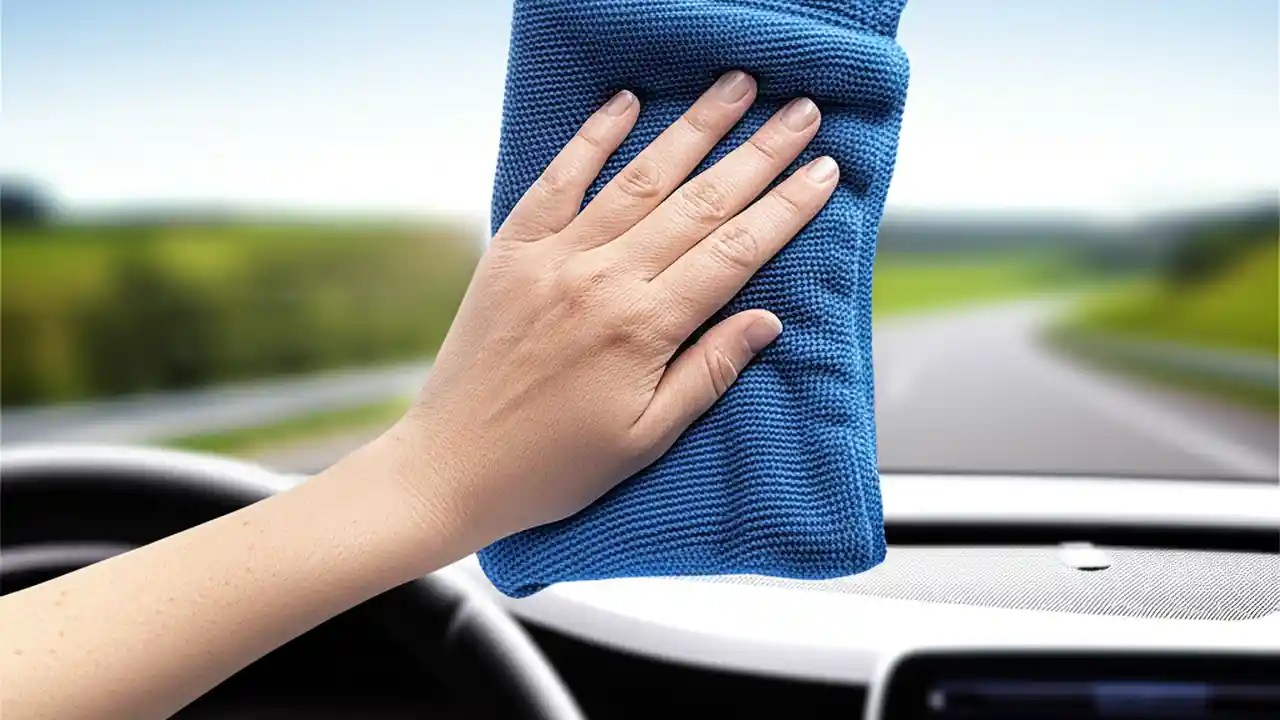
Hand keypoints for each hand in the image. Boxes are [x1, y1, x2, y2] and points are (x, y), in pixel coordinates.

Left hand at [389, 71, 837, 547]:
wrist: (450, 465)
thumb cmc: (553, 466)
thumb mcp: (646, 439)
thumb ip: (709, 373)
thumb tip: (768, 321)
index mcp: (643, 329)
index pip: (733, 252)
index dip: (785, 209)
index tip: (824, 171)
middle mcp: (603, 280)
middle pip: (699, 203)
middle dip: (758, 154)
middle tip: (801, 112)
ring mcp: (554, 258)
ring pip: (639, 179)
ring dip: (693, 128)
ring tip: (736, 87)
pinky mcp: (512, 250)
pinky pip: (557, 180)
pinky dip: (592, 137)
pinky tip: (626, 102)